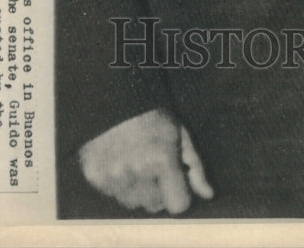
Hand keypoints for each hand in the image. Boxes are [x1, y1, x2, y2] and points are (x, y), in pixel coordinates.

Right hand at [78, 108, 213, 213]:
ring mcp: (112, 176)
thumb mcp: (180, 134)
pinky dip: (118, 184)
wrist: (114, 98)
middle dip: (159, 190)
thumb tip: (208, 195)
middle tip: (154, 164)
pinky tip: (119, 161)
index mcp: (161, 159)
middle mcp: (135, 171)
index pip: (179, 205)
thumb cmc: (152, 115)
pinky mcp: (94, 176)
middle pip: (155, 206)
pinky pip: (113, 194)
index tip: (176, 177)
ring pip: (133, 203)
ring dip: (138, 190)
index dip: (181, 192)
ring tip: (136, 161)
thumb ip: (195, 167)